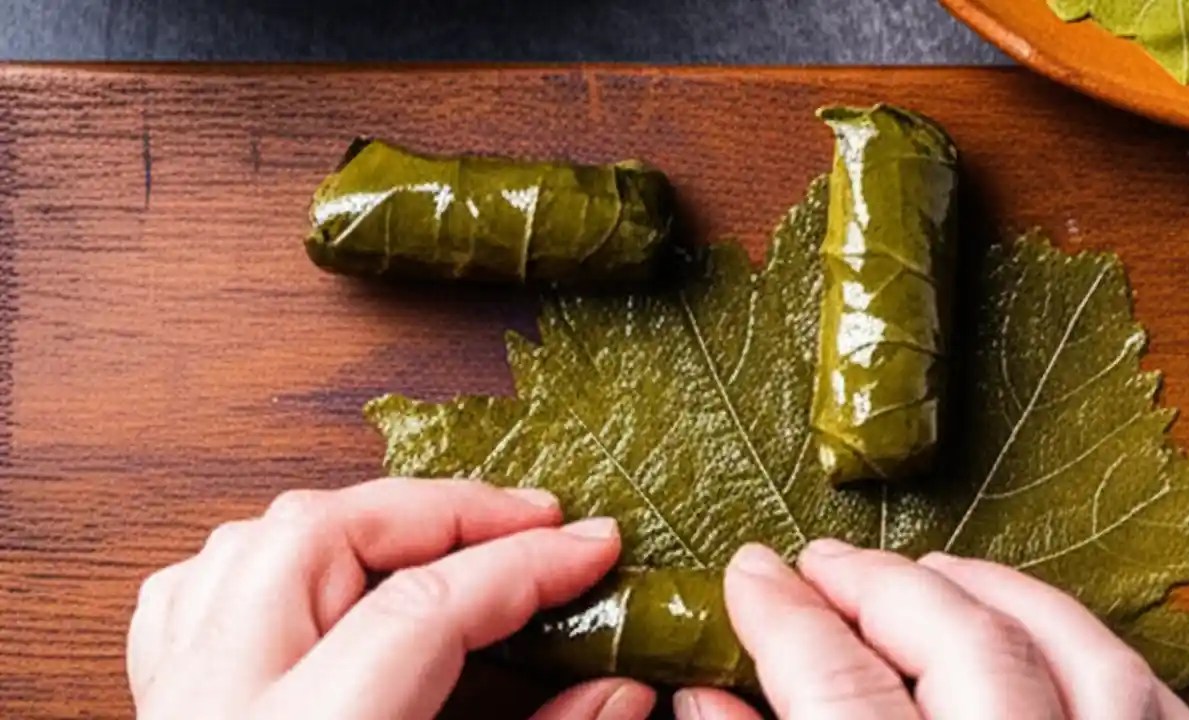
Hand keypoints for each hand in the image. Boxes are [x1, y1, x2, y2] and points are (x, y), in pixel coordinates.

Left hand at [127, 477, 654, 719]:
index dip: (525, 565)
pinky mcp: (163, 708)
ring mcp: (177, 702)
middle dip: (444, 512)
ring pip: (249, 544)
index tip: (595, 546)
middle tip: (533, 521)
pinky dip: (272, 559)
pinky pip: (198, 592)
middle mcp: (222, 706)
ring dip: (359, 519)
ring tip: (445, 536)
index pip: (423, 609)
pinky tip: (328, 574)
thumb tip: (623, 687)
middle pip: (321, 536)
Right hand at [676, 541, 1188, 719]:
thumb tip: (704, 696)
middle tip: (817, 565)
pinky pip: (1147, 693)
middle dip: (878, 585)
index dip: (784, 617)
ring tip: (922, 570)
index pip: (841, 688)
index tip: (747, 573)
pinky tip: (1027, 622)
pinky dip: (1080, 637)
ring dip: (985, 591)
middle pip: (961, 647)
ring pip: (1073, 654)